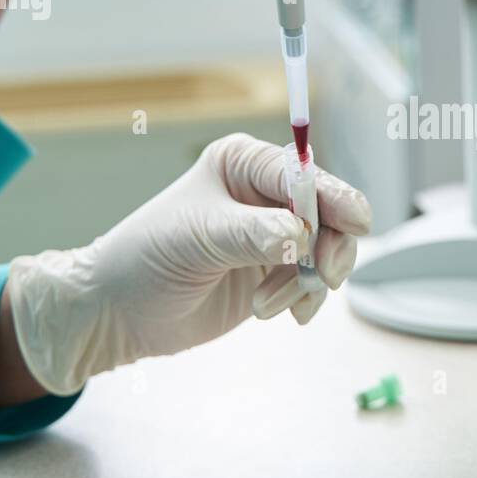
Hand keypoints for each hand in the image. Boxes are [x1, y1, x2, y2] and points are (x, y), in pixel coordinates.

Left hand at [6, 133, 371, 394]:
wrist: (120, 313)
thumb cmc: (145, 258)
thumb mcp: (198, 238)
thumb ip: (254, 233)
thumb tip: (302, 234)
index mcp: (244, 164)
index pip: (305, 173)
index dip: (335, 195)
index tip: (356, 222)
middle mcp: (265, 195)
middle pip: (329, 211)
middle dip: (330, 245)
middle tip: (322, 277)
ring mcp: (275, 235)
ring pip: (328, 249)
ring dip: (307, 281)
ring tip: (268, 303)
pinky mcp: (276, 272)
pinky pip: (315, 282)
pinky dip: (305, 300)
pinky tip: (278, 313)